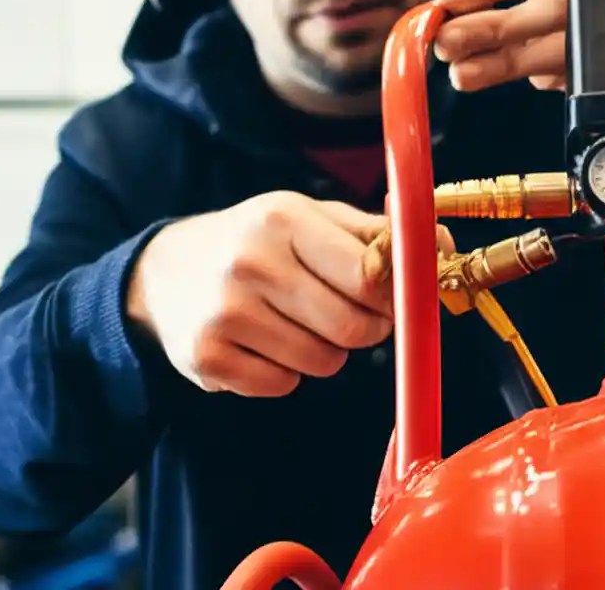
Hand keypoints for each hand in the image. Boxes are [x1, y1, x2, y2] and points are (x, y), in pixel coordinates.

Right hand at [127, 192, 447, 397]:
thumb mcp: (307, 218)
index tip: (385, 297)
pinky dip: (284, 373)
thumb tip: (442, 246)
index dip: (391, 296)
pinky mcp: (207, 359)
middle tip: (344, 315)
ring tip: (293, 323)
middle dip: (363, 330)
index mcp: (284, 218)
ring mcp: (225, 314)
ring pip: (323, 363)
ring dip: (323, 352)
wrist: (163, 273)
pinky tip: (262, 343)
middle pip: (353, 328)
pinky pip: (283, 386)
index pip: (371, 275)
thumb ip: (375, 232)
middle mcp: (251, 263)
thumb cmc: (256, 242)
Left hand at [431, 0, 604, 117]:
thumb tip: (455, 32)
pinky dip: (561, 84)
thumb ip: (518, 16)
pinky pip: (599, 84)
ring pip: (568, 49)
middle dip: (491, 27)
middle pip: (550, 5)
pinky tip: (538, 80)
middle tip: (449, 43)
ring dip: (509, 64)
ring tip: (466, 73)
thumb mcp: (570, 6)